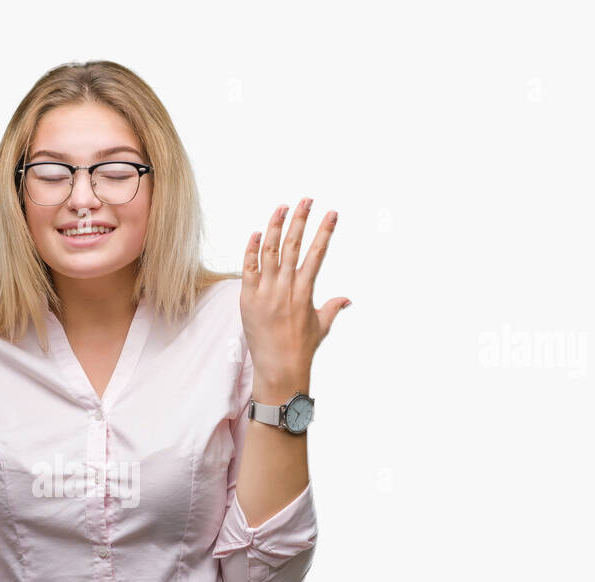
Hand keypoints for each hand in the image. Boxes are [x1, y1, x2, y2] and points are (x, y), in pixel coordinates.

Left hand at [240, 199, 349, 396]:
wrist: (278, 369)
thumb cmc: (301, 349)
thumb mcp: (321, 326)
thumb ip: (332, 308)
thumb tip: (347, 299)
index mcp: (305, 292)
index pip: (317, 253)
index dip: (325, 231)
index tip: (332, 213)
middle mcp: (285, 288)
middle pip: (292, 245)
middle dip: (300, 219)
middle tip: (306, 200)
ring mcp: (265, 293)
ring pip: (269, 251)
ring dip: (275, 226)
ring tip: (282, 207)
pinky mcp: (247, 299)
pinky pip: (248, 269)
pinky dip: (251, 250)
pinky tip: (257, 233)